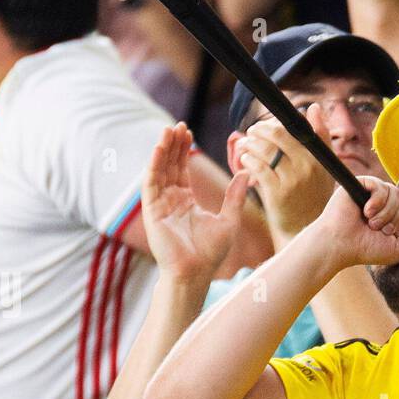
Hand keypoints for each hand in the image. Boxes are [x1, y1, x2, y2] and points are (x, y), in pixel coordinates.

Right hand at [142, 123, 249, 282]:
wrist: (195, 273)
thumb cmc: (210, 253)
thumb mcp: (229, 220)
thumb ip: (235, 196)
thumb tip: (247, 173)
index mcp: (185, 202)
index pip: (182, 169)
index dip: (184, 150)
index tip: (189, 132)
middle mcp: (170, 200)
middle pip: (170, 165)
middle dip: (173, 144)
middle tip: (179, 124)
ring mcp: (159, 205)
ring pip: (159, 170)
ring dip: (162, 150)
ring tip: (168, 130)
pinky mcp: (151, 211)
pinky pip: (150, 183)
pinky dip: (154, 165)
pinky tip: (160, 149)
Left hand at [232, 104, 335, 245]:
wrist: (304, 228)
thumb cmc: (311, 194)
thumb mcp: (323, 166)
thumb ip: (320, 137)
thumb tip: (313, 107)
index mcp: (319, 156)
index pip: (296, 127)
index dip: (276, 122)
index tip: (267, 125)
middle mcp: (309, 165)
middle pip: (278, 134)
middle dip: (260, 129)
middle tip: (252, 132)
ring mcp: (293, 179)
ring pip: (266, 150)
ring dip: (250, 143)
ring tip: (245, 144)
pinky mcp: (278, 193)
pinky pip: (258, 168)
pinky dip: (248, 160)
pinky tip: (245, 160)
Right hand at [309, 175, 398, 271]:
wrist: (340, 245)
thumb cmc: (366, 249)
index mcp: (390, 214)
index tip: (388, 234)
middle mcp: (382, 201)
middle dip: (395, 218)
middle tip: (377, 229)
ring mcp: (371, 192)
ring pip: (394, 192)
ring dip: (385, 213)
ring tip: (370, 223)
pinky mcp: (360, 184)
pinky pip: (380, 185)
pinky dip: (377, 201)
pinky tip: (366, 212)